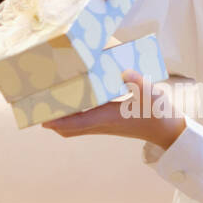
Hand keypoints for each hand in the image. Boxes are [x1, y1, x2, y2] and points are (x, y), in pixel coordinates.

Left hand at [43, 71, 186, 148]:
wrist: (167, 131)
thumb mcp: (152, 94)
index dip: (59, 121)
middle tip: (35, 106)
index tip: (41, 118)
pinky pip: (82, 122)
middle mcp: (102, 124)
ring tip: (46, 101)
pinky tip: (70, 100)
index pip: (77, 123)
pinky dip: (71, 114)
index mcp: (109, 118)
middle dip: (51, 119)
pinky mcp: (106, 122)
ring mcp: (103, 125)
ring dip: (59, 117)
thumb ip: (140, 82)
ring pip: (73, 126)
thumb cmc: (159, 113)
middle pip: (68, 128)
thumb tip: (125, 72)